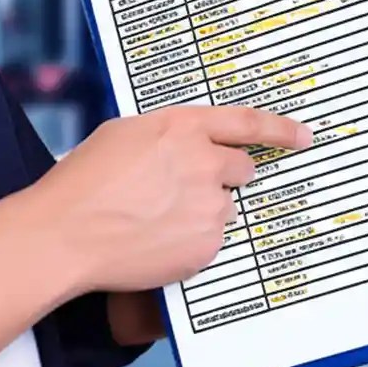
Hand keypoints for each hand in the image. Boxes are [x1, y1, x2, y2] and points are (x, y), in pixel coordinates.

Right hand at [26, 106, 311, 293]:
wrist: (63, 235)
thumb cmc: (82, 183)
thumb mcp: (125, 134)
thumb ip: (169, 133)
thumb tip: (190, 141)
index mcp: (184, 128)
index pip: (249, 122)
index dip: (282, 129)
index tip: (304, 136)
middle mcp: (204, 163)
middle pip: (243, 169)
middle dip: (222, 178)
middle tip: (182, 190)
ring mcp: (208, 206)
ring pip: (223, 207)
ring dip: (201, 211)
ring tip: (154, 218)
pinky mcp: (206, 244)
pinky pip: (211, 240)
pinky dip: (191, 242)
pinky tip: (155, 240)